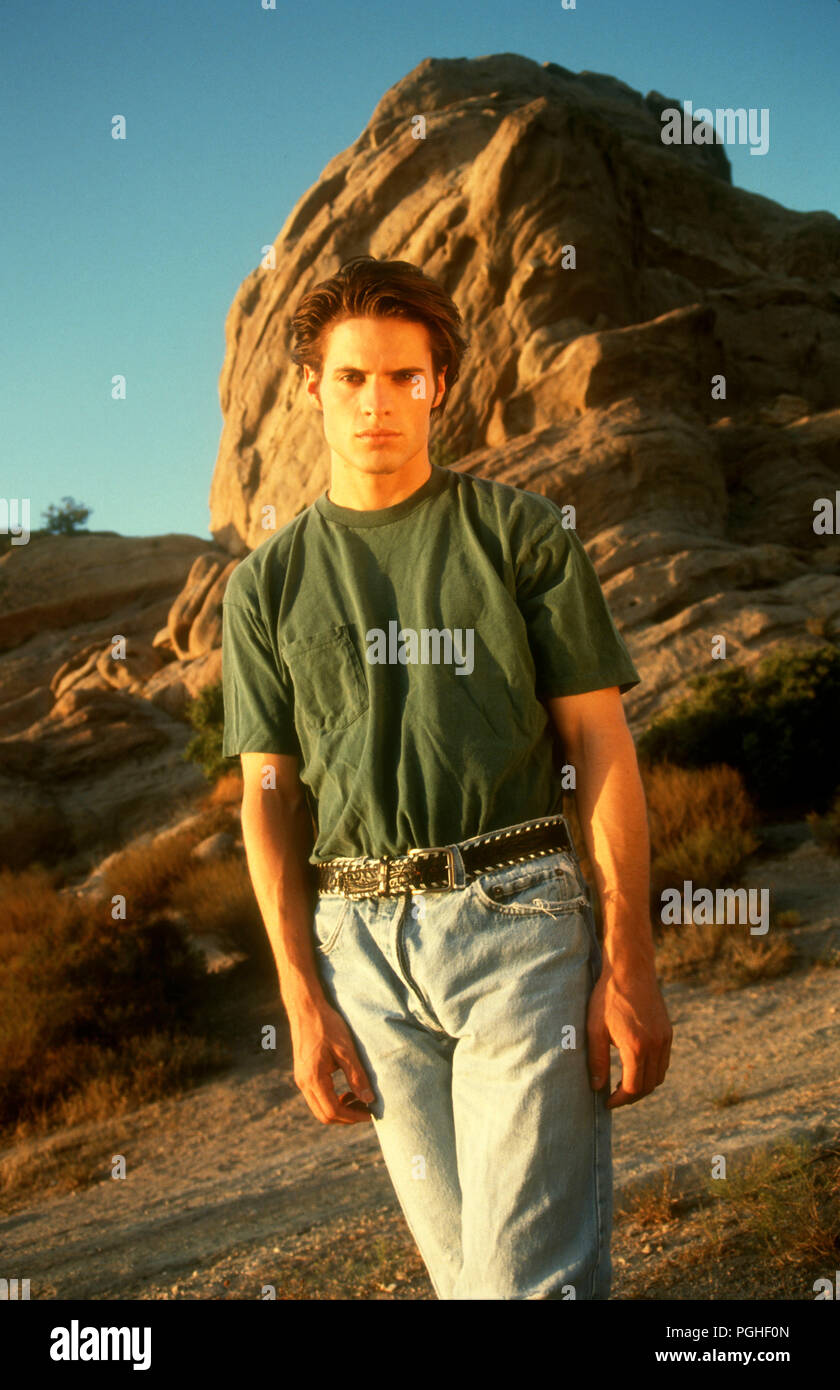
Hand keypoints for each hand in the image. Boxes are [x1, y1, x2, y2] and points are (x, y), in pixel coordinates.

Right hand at [288, 999, 374, 1124]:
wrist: (306, 1008)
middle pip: (324, 1115)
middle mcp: (303, 1083)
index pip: (333, 1111)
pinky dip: (332, 1101)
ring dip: (340, 1110)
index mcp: (313, 1078)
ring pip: (320, 1108)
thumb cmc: (327, 1025)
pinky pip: (317, 1097)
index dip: (353, 1116)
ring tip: (359, 1100)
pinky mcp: (303, 1074)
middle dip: (347, 1118)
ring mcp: (301, 1079)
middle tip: (366, 1110)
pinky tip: (346, 1093)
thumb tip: (368, 1099)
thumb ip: (357, 1076)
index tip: (370, 1113)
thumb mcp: (346, 1050)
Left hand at [586, 962, 671, 1108]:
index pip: (633, 1088)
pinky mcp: (667, 1031)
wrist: (630, 969)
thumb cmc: (608, 997)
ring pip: (659, 1075)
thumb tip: (596, 1087)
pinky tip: (636, 1065)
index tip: (607, 1102)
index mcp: (636, 1047)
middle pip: (649, 1086)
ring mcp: (664, 1038)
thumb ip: (596, 1060)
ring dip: (644, 1085)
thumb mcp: (595, 1028)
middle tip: (614, 1096)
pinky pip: (664, 1061)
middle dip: (632, 1096)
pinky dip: (652, 1070)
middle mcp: (656, 1046)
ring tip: (624, 1083)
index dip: (620, 1100)